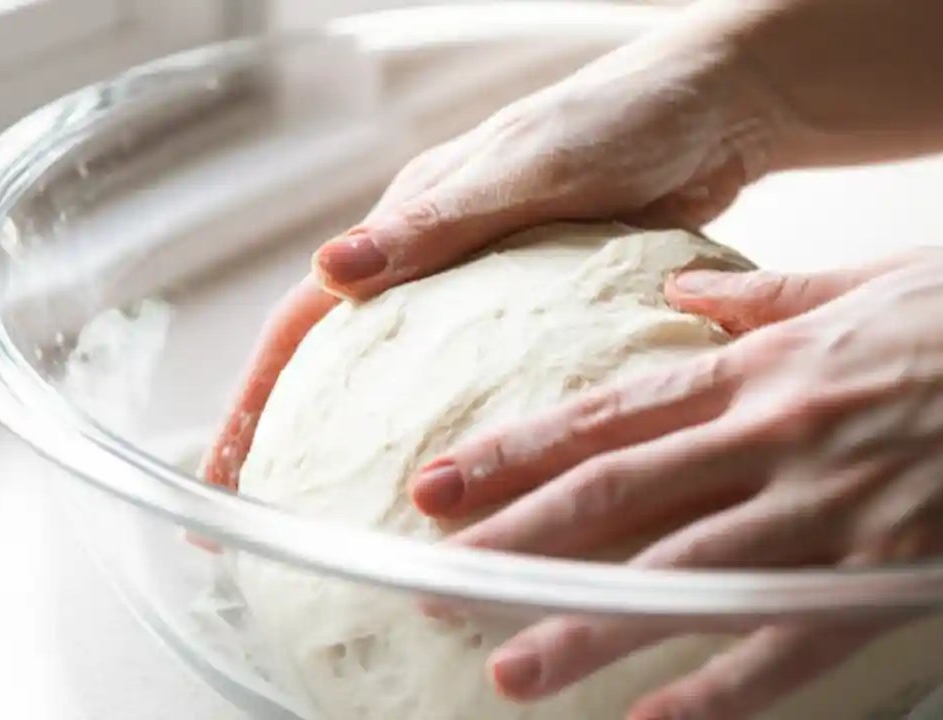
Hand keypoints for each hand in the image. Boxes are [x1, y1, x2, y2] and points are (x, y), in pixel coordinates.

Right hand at [202, 7, 788, 487]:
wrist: (718, 110)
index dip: (256, 398)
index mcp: (411, 222)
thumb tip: (332, 266)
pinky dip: (452, 430)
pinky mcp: (539, 311)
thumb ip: (441, 220)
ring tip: (352, 525)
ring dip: (368, 444)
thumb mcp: (533, 166)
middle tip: (273, 523)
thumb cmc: (626, 119)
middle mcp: (434, 259)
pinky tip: (465, 480)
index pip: (308, 319)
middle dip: (293, 438)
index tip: (225, 478)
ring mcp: (485, 290)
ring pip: (404, 379)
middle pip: (340, 361)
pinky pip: (477, 381)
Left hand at [409, 249, 942, 718]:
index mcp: (761, 366)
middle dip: (518, 538)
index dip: (518, 450)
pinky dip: (718, 687)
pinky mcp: (894, 566)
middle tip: (437, 577)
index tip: (441, 481)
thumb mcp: (866, 278)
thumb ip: (762, 293)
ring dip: (589, 623)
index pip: (610, 412)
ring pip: (684, 571)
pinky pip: (790, 639)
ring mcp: (832, 504)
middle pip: (619, 492)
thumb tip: (684, 290)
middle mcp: (777, 433)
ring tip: (509, 664)